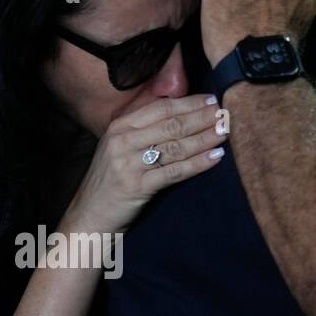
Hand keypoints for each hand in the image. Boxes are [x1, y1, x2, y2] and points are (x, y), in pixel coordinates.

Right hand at [67, 95, 225, 234]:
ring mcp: (128, 163)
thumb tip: (181, 116)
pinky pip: (173, 171)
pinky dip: (197, 164)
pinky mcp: (136, 186)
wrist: (89, 215)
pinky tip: (215, 158)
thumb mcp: (119, 149)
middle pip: (170, 124)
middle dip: (201, 118)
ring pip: (174, 146)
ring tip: (225, 133)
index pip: (160, 109)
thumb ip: (143, 132)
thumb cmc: (110, 181)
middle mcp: (122, 141)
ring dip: (204, 138)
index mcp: (118, 127)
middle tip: (226, 114)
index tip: (212, 101)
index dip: (188, 103)